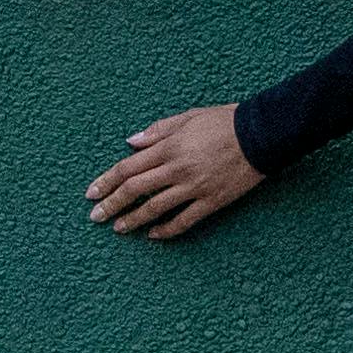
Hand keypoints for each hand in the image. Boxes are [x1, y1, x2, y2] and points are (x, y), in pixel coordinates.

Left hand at [86, 105, 260, 240]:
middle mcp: (177, 169)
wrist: (261, 135)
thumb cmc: (224, 122)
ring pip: (156, 208)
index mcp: (168, 147)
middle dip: (112, 204)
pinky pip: (185, 220)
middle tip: (95, 217)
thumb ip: (157, 131)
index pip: (127, 168)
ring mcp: (194, 187)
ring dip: (133, 220)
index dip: (106, 182)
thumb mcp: (188, 117)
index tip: (91, 193)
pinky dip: (167, 230)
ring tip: (118, 228)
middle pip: (135, 190)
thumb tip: (130, 142)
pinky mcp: (212, 201)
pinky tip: (153, 235)